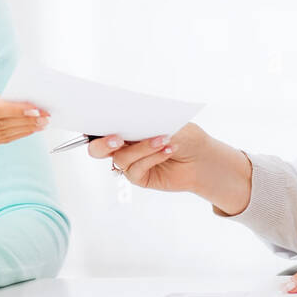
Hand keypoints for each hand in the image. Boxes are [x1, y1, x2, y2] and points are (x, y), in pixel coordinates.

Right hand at [0, 79, 48, 161]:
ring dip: (24, 130)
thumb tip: (1, 98)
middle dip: (27, 120)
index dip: (17, 110)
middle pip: (2, 125)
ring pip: (2, 136)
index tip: (35, 107)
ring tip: (42, 123)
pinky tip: (24, 130)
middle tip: (47, 115)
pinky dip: (12, 136)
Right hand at [86, 122, 223, 195]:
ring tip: (164, 140)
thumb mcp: (166, 121)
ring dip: (142, 148)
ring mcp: (130, 162)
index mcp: (124, 127)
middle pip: (96, 149)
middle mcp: (122, 146)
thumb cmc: (184, 135)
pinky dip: (152, 158)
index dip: (94, 124)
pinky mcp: (139, 177)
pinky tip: (167, 151)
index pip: (100, 125)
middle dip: (103, 144)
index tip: (101, 119)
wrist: (201, 158)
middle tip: (118, 138)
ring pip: (121, 158)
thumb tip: (128, 120)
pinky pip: (136, 169)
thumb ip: (145, 122)